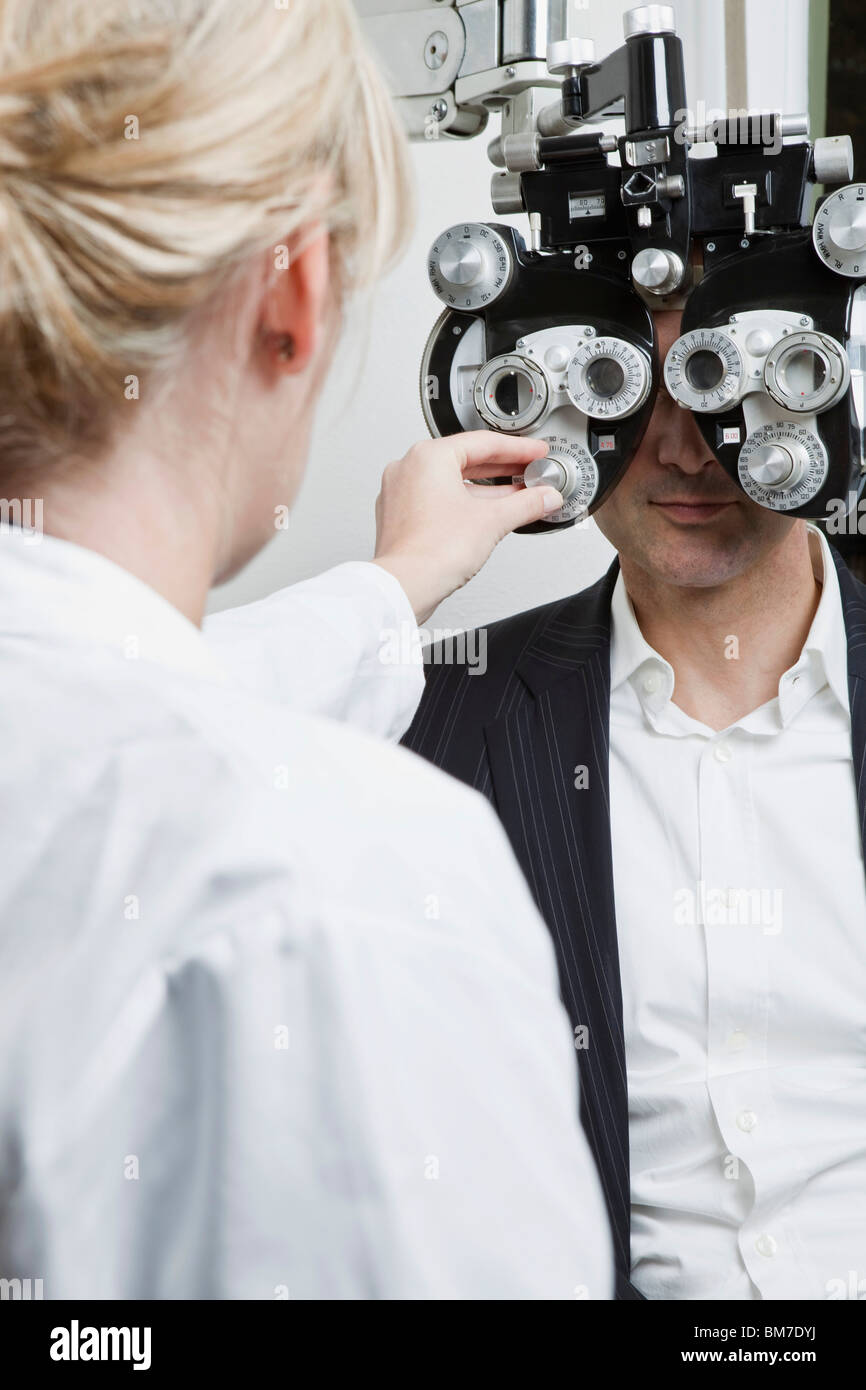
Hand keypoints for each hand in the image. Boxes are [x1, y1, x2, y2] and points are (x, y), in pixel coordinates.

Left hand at [372, 432, 561, 622]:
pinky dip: (464, 503)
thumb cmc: (433, 550)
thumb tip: (545, 498)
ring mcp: (400, 493)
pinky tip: (485, 515)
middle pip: (467, 460)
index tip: (536, 453)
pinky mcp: (400, 517)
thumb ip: (525, 504)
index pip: (484, 443)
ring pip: (452, 482)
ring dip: (486, 489)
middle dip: (503, 469)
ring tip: (516, 497)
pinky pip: (439, 500)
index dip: (518, 449)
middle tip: (529, 472)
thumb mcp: (493, 521)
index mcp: (428, 457)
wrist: (404, 586)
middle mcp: (409, 469)